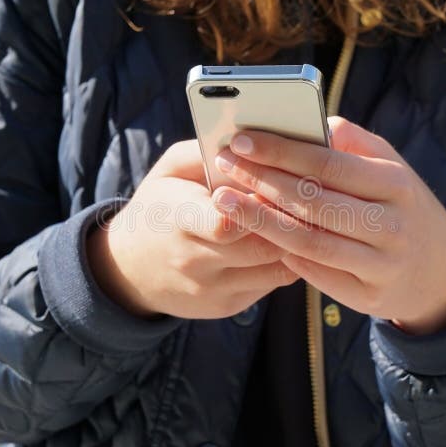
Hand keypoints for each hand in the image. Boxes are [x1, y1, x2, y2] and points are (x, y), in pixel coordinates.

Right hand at [87, 140, 298, 318]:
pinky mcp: (229, 305)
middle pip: (261, 246)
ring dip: (299, 240)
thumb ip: (207, 151)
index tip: (277, 184)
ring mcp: (213, 290)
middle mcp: (195, 262)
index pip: (225, 223)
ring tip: (312, 215)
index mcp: (178, 221)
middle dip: (291, 220)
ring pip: (277, 267)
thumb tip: (254, 141)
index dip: (257, 205)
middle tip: (314, 196)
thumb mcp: (169, 169)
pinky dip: (288, 259)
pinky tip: (294, 238)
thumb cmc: (158, 206)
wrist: (131, 269)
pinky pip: (274, 282)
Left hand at [210, 117, 445, 334]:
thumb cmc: (402, 207)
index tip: (241, 140)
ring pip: (309, 242)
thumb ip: (353, 143)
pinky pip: (316, 274)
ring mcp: (381, 265)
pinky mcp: (368, 296)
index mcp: (396, 184)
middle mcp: (392, 225)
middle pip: (313, 203)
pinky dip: (282, 253)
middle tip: (222, 166)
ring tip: (224, 202)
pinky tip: (253, 235)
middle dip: (261, 182)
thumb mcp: (392, 170)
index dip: (281, 151)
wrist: (441, 274)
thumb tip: (306, 123)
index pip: (329, 163)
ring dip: (261, 221)